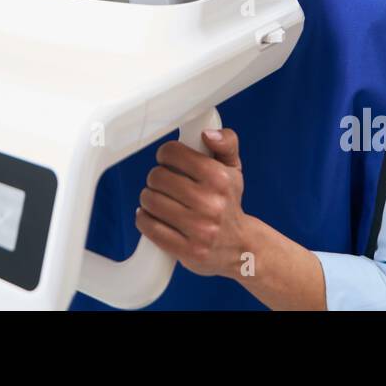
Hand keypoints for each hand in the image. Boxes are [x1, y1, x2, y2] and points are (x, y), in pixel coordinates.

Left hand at [135, 127, 254, 277]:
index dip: (166, 155)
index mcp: (219, 178)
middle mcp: (210, 203)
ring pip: (150, 201)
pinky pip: (149, 227)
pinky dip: (144, 220)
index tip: (168, 162)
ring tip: (158, 200)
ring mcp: (199, 229)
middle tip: (163, 184)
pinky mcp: (188, 251)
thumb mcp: (233, 168)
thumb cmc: (229, 202)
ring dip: (148, 199)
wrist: (241, 247)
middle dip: (156, 178)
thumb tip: (208, 134)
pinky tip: (151, 216)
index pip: (172, 153)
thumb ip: (226, 142)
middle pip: (157, 177)